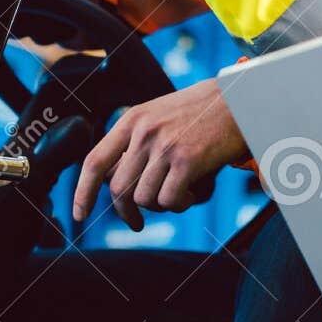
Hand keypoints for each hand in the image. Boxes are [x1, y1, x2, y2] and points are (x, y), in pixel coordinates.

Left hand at [72, 79, 247, 228]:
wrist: (241, 99)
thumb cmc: (203, 112)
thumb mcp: (161, 117)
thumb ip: (137, 143)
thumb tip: (113, 182)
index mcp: (133, 120)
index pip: (95, 162)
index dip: (82, 193)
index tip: (80, 214)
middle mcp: (144, 132)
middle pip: (119, 189)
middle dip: (127, 212)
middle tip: (138, 222)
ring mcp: (165, 146)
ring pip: (145, 199)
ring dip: (161, 205)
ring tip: (180, 192)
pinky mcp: (188, 160)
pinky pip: (170, 201)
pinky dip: (180, 204)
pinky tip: (193, 192)